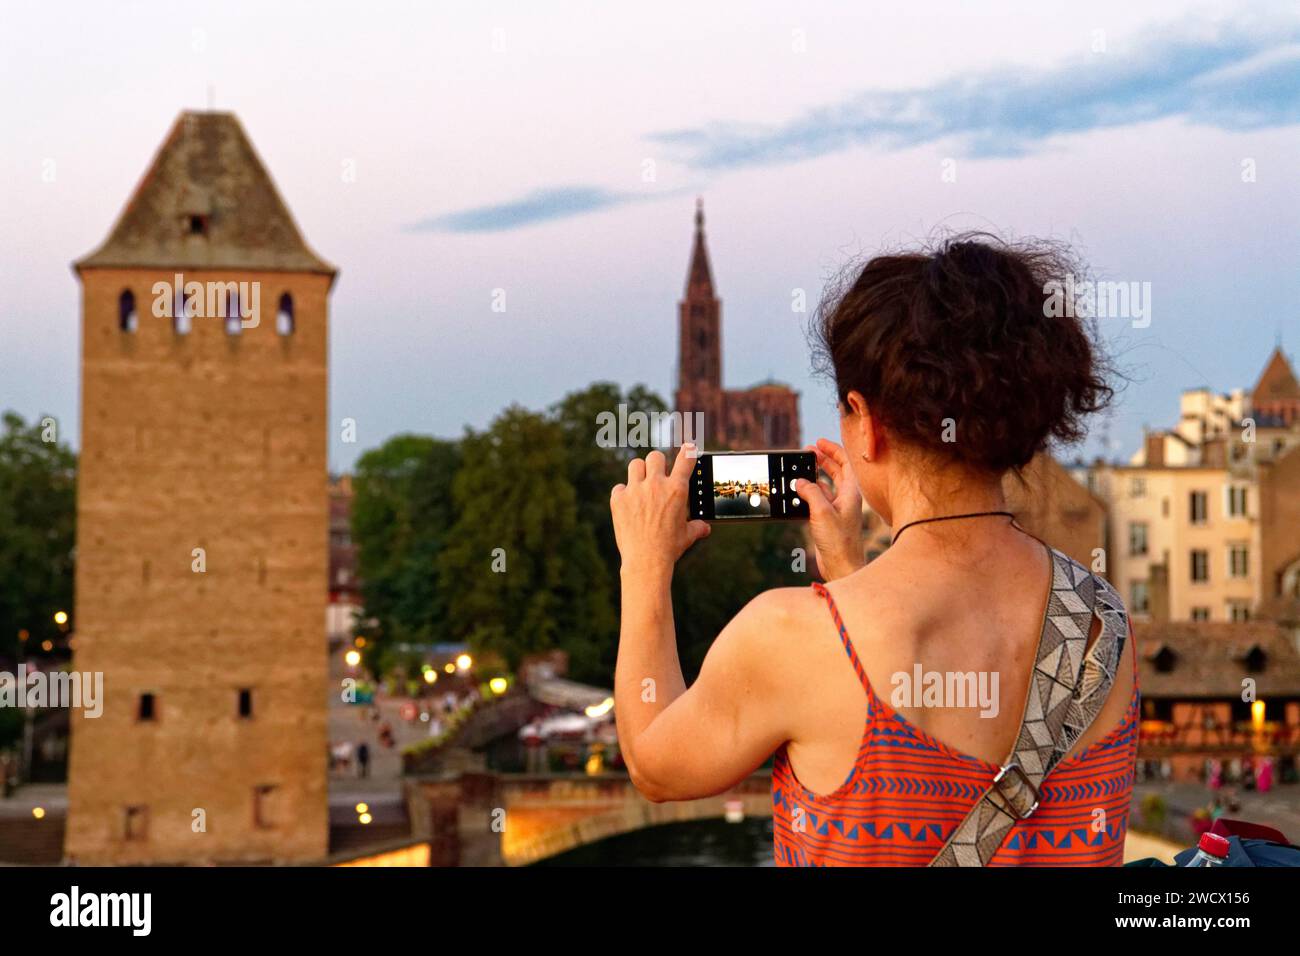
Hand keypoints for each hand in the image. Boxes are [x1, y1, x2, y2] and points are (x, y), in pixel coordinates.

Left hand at [611, 444, 710, 577]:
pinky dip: (623, 494)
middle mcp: (656, 484)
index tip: (688, 448)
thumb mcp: (688, 536)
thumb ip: (697, 527)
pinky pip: (619, 487)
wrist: (646, 561)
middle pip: (655, 456)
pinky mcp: (618, 499)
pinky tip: (628, 505)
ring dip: (639, 472)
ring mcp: (635, 490)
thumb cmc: (669, 548)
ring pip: (635, 465)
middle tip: (657, 474)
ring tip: (641, 485)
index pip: (685, 459)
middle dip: (657, 463)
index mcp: (677, 489)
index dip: (687, 451)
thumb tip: (705, 527)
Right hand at [794, 438, 864, 580]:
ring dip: (814, 476)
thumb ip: (811, 492)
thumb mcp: (822, 511)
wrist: (841, 565)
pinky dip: (808, 493)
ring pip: (826, 486)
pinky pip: (818, 500)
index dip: (833, 450)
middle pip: (836, 471)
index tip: (819, 442)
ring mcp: (837, 509)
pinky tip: (798, 491)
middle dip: (822, 460)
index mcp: (850, 492)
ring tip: (800, 469)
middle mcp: (845, 499)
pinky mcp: (827, 520)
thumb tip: (800, 481)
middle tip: (807, 452)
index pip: (845, 463)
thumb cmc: (839, 541)